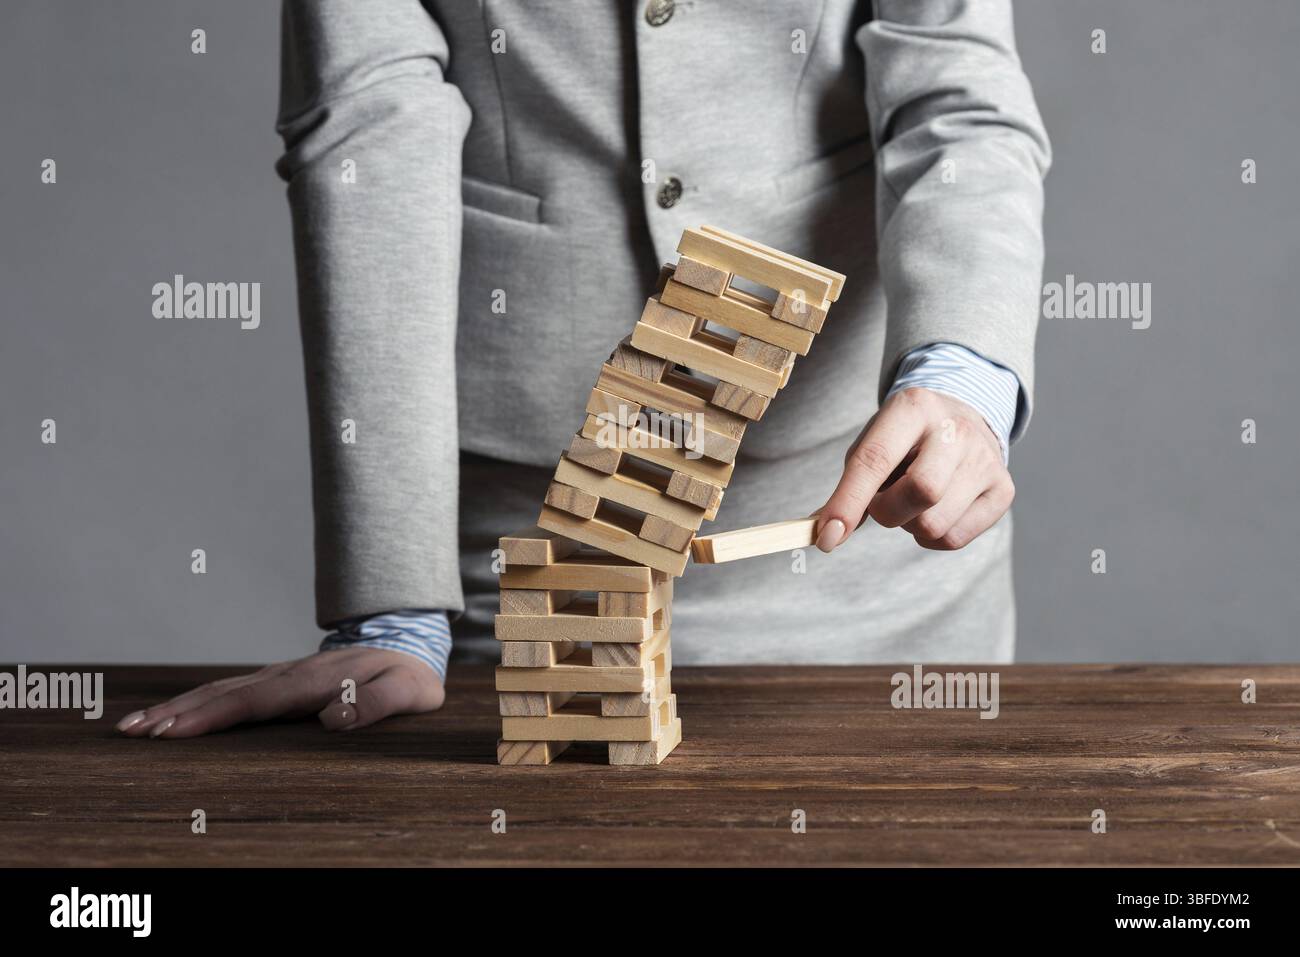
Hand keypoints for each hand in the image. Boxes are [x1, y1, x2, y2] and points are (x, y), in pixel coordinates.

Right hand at [114, 646, 444, 738]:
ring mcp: (279, 675)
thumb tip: (335, 720)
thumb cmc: (408, 674)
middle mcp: (289, 674)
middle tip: (133, 733)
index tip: (174, 732)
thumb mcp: (408, 690)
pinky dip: (196, 703)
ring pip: (221, 690)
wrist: (408, 642)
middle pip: (226, 694)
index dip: (214, 716)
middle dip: (178, 714)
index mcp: (315, 680)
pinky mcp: (277, 681)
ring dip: (178, 708)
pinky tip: (170, 716)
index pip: (257, 701)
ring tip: (134, 727)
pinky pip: (230, 691)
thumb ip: (378, 702)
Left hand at [815, 387, 1014, 552]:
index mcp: (913, 408)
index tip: (827, 538)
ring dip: (910, 526)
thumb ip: (849, 486)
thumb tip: (824, 533)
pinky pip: (954, 540)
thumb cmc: (904, 439)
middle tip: (884, 502)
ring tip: (913, 500)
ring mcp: (985, 459)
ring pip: (935, 524)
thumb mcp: (872, 444)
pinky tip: (935, 511)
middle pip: (922, 492)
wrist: (962, 419)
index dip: (848, 502)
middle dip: (888, 512)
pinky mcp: (1003, 489)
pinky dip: (932, 538)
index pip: (876, 460)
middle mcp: (956, 429)